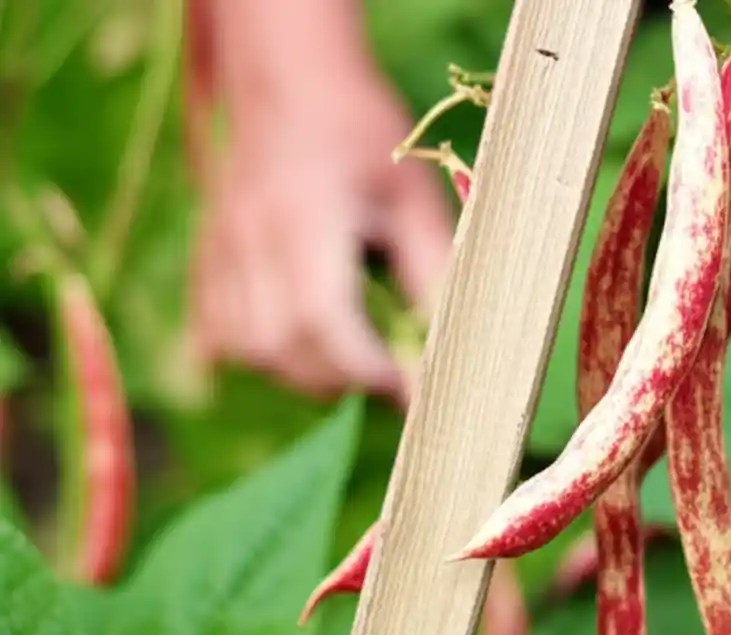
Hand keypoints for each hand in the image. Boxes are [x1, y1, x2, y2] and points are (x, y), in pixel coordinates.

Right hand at [189, 3, 452, 403]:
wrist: (288, 81)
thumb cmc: (360, 136)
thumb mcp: (412, 194)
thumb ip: (431, 270)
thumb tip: (448, 346)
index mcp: (306, 216)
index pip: (322, 317)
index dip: (365, 365)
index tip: (405, 382)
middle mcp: (251, 236)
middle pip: (277, 343)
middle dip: (336, 377)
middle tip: (383, 373)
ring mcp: (219, 247)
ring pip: (242, 346)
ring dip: (296, 371)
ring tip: (344, 358)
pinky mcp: (205, 254)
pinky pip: (213, 330)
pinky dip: (255, 354)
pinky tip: (294, 348)